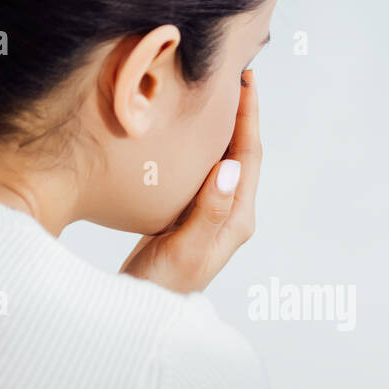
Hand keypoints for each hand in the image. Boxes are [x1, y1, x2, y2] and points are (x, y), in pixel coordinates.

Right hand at [120, 69, 261, 292]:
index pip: (249, 156)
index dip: (249, 116)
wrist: (139, 314)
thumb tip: (230, 167)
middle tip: (231, 73)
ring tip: (210, 93)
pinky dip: (196, 146)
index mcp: (236, 218)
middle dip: (239, 113)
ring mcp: (209, 215)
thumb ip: (209, 210)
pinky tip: (181, 131)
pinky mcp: (187, 217)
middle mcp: (229, 214)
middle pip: (241, 153)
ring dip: (218, 127)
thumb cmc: (163, 287)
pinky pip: (198, 172)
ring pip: (220, 160)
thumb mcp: (185, 249)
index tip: (246, 78)